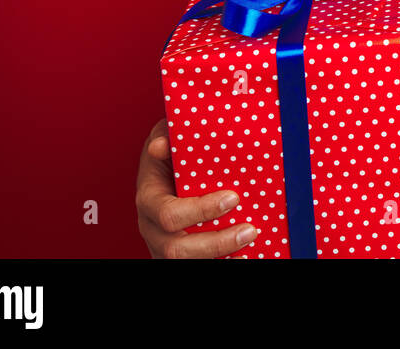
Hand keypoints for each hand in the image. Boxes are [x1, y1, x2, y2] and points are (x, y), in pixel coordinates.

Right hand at [135, 116, 259, 257]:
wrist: (166, 170)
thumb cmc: (169, 153)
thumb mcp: (164, 137)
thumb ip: (166, 136)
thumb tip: (162, 146)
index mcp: (149, 200)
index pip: (169, 215)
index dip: (200, 211)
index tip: (233, 198)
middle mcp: (153, 228)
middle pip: (175, 249)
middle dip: (215, 243)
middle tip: (249, 230)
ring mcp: (164, 245)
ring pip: (186, 262)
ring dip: (221, 255)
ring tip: (250, 239)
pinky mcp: (182, 254)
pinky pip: (197, 263)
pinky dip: (222, 260)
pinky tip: (245, 254)